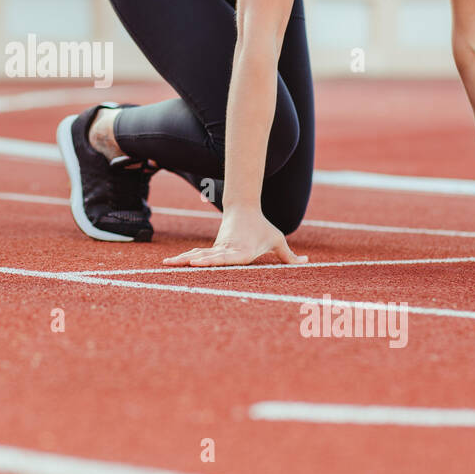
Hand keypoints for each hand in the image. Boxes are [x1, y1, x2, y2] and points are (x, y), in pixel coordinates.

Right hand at [162, 207, 307, 266]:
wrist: (244, 209)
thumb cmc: (263, 228)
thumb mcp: (277, 240)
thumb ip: (290, 256)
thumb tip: (308, 263)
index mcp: (241, 251)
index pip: (226, 258)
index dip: (213, 260)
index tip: (200, 261)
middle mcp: (227, 250)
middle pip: (209, 257)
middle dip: (194, 262)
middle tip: (181, 264)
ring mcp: (218, 248)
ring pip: (199, 254)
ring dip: (183, 260)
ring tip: (166, 264)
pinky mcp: (213, 248)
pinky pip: (198, 254)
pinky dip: (185, 258)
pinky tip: (172, 263)